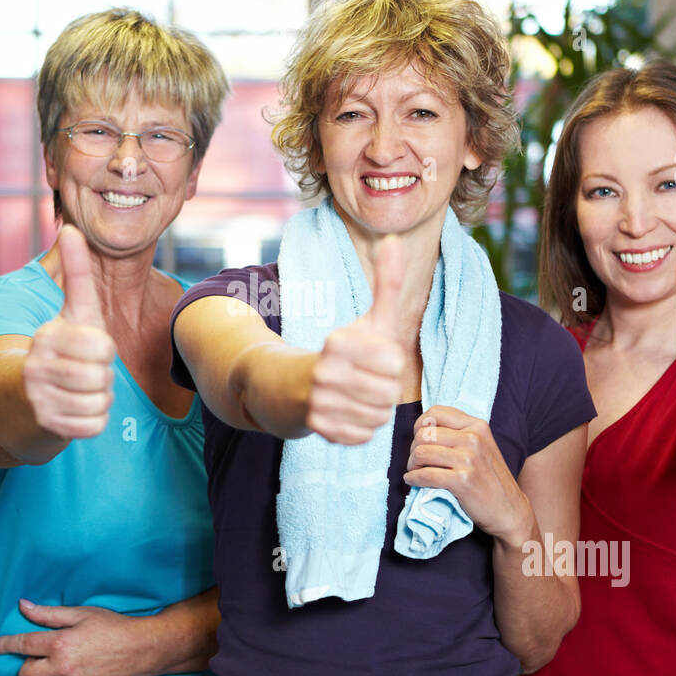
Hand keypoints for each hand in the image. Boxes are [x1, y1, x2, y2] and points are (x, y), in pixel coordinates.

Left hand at [0, 599, 141, 675]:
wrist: (139, 649)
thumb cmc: (111, 626)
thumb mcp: (80, 613)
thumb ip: (48, 613)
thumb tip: (23, 605)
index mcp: (59, 643)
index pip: (21, 645)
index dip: (4, 645)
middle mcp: (61, 668)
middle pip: (24, 674)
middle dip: (26, 664)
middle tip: (40, 654)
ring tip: (50, 667)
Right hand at [23, 225, 116, 438]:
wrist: (18, 401)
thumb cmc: (57, 351)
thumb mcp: (69, 313)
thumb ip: (74, 273)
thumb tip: (70, 227)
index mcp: (48, 336)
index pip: (102, 346)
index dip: (104, 351)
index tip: (88, 349)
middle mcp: (38, 366)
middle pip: (103, 376)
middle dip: (103, 377)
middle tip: (86, 374)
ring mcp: (39, 398)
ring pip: (101, 402)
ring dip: (99, 399)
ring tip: (80, 391)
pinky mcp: (46, 426)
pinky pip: (95, 426)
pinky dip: (92, 422)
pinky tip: (75, 411)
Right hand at [304, 235, 407, 444]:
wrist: (283, 386)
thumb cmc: (339, 352)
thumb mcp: (366, 318)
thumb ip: (386, 282)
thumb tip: (393, 240)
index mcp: (338, 342)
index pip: (393, 362)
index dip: (390, 362)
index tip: (375, 358)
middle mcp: (324, 371)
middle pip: (388, 393)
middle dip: (384, 390)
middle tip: (366, 381)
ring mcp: (318, 401)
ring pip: (378, 417)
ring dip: (374, 410)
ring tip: (357, 397)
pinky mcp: (315, 427)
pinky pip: (363, 436)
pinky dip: (360, 428)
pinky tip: (347, 414)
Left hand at [403, 405, 530, 542]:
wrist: (509, 510)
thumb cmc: (489, 479)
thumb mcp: (481, 447)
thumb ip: (458, 433)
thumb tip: (422, 427)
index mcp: (478, 426)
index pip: (436, 412)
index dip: (420, 425)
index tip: (419, 440)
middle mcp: (474, 439)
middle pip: (424, 434)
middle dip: (414, 448)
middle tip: (417, 461)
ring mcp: (469, 459)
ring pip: (421, 453)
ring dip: (412, 464)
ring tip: (415, 471)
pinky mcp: (462, 481)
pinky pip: (425, 474)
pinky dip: (413, 478)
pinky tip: (413, 481)